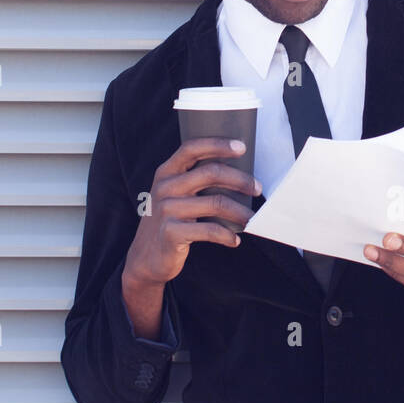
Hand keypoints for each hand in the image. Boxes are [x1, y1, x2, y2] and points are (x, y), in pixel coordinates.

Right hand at [123, 137, 256, 290]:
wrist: (146, 257)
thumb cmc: (170, 221)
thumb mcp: (174, 195)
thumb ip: (194, 180)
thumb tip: (238, 172)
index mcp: (166, 172)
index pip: (191, 148)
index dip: (217, 144)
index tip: (242, 147)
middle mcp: (165, 187)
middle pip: (210, 173)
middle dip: (240, 179)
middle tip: (257, 188)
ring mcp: (166, 210)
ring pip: (215, 203)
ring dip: (240, 211)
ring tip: (252, 218)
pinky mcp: (171, 233)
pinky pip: (209, 230)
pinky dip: (227, 236)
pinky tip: (235, 240)